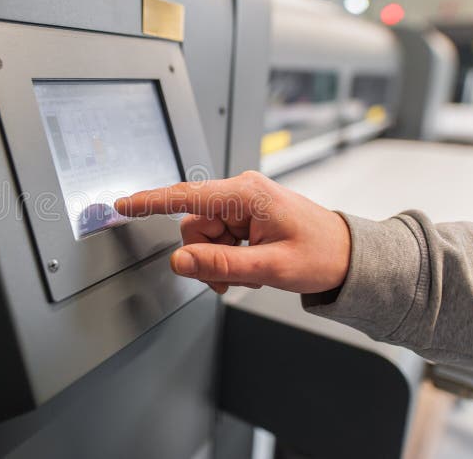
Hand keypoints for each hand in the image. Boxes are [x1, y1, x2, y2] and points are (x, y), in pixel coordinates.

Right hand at [114, 171, 350, 294]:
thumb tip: (179, 261)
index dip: (150, 202)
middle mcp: (240, 193)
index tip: (123, 205)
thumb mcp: (270, 267)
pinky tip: (248, 267)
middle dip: (204, 256)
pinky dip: (225, 257)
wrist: (348, 255)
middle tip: (230, 280)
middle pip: (193, 226)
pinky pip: (217, 238)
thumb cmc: (321, 254)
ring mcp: (242, 204)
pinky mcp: (245, 215)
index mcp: (246, 194)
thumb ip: (220, 264)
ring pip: (203, 236)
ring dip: (216, 261)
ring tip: (247, 275)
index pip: (186, 196)